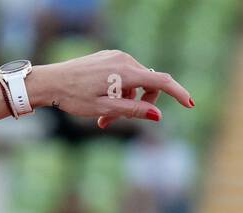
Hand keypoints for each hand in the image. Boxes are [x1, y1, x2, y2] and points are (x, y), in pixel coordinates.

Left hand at [29, 50, 192, 129]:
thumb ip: (133, 112)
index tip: (190, 104)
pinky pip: (122, 78)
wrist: (51, 82)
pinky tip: (100, 105)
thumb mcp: (105, 109)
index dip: (178, 93)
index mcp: (126, 72)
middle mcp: (124, 60)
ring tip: (102, 121)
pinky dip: (117, 94)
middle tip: (113, 124)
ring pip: (133, 84)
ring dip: (124, 104)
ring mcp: (116, 57)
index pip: (161, 82)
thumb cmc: (75, 97)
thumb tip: (158, 115)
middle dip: (138, 107)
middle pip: (147, 85)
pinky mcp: (108, 58)